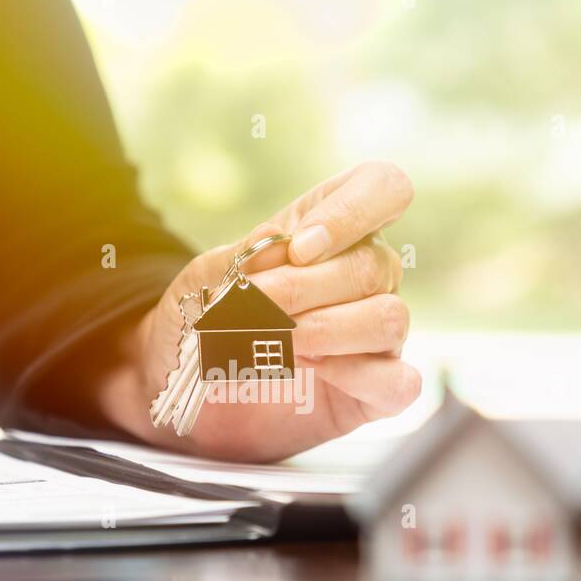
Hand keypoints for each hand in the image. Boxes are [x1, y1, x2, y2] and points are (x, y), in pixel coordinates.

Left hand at [107, 161, 420, 461]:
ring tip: (277, 343)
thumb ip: (245, 258)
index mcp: (331, 231)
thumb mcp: (205, 279)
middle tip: (253, 309)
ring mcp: (375, 337)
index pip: (383, 189)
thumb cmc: (199, 322)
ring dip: (326, 330)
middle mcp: (365, 279)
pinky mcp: (376, 391)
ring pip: (390, 318)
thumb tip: (286, 248)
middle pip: (376, 265)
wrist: (179, 389)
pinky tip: (312, 373)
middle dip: (304, 289)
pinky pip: (401, 382)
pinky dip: (355, 376)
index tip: (298, 249)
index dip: (352, 212)